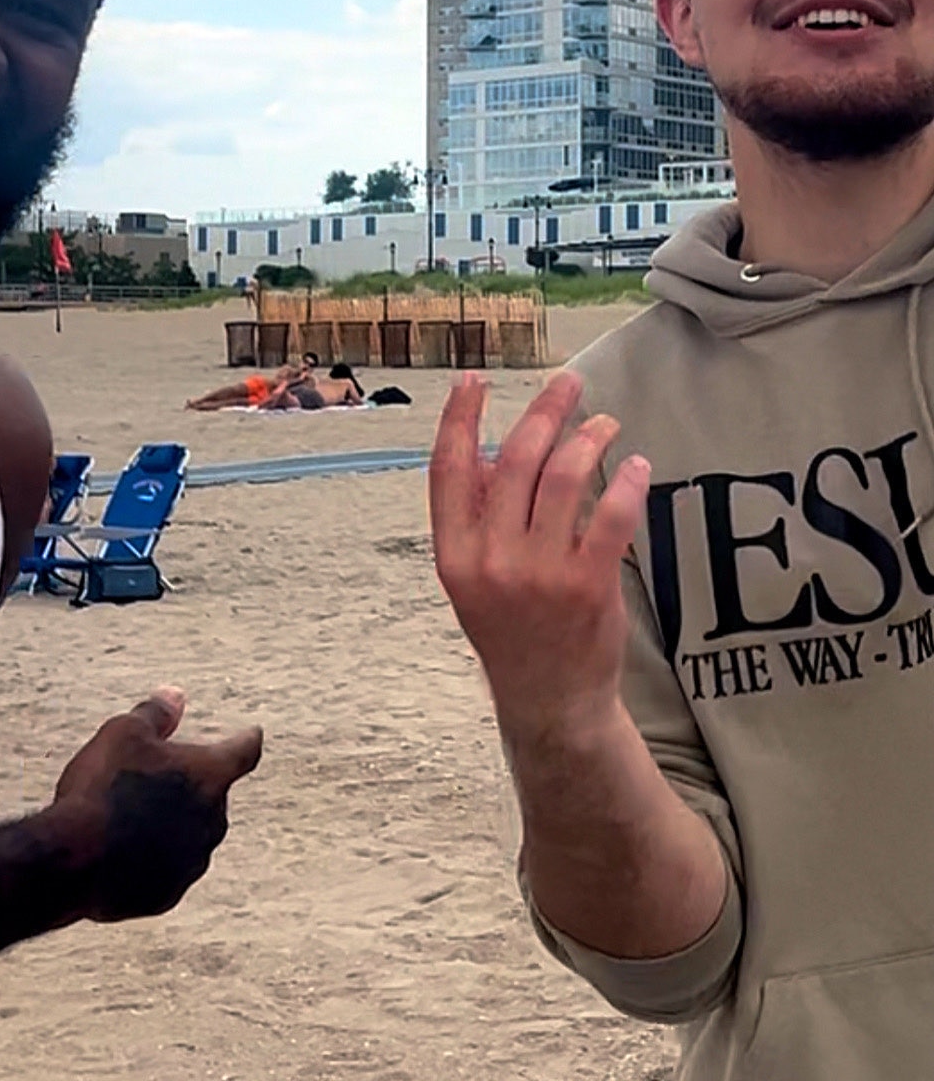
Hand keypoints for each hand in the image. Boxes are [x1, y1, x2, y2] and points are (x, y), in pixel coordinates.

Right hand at [51, 688, 261, 921]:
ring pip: (189, 836)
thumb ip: (156, 714)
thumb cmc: (101, 787)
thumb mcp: (123, 733)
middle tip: (151, 778)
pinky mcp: (168, 895)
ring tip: (126, 817)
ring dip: (170, 825)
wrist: (71, 860)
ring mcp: (192, 863)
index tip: (251, 734)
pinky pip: (166, 870)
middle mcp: (212, 822)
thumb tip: (176, 696)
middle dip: (189, 787)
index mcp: (209, 776)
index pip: (244, 750)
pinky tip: (119, 852)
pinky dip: (152, 859)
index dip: (246, 739)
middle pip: (211, 796)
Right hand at [429, 372, 649, 743]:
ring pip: (563, 477)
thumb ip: (477, 519)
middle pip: (516, 460)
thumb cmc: (512, 632)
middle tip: (568, 385)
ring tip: (605, 425)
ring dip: (588, 438)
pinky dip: (627, 482)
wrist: (550, 703)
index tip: (471, 381)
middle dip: (545, 412)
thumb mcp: (473, 579)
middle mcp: (492, 560)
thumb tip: (493, 454)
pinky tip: (637, 466)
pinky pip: (610, 516)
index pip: (447, 470)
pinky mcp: (588, 585)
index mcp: (455, 555)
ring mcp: (540, 574)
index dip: (458, 419)